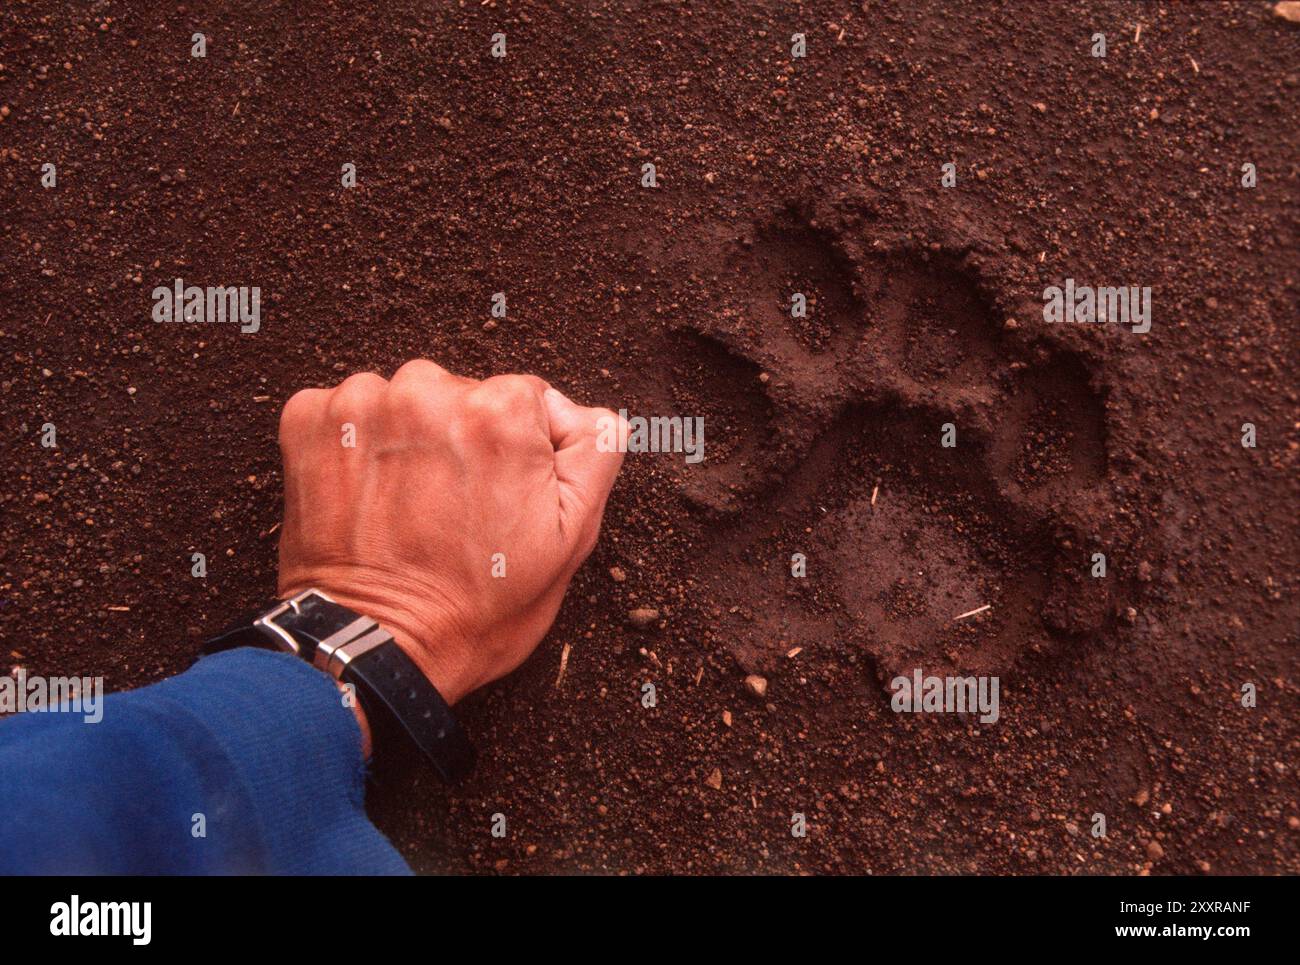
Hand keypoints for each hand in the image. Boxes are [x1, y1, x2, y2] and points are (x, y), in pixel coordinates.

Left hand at [276, 360, 625, 704]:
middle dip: (463, 440)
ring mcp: (363, 403)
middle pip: (464, 395)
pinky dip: (355, 445)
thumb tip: (581, 413)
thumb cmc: (478, 605)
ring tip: (410, 507)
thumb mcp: (571, 538)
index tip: (502, 498)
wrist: (374, 649)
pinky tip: (368, 496)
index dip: (522, 452)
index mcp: (502, 411)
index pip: (526, 400)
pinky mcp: (310, 421)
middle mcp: (429, 389)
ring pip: (406, 402)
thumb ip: (595, 452)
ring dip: (408, 441)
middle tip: (456, 510)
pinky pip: (348, 412)